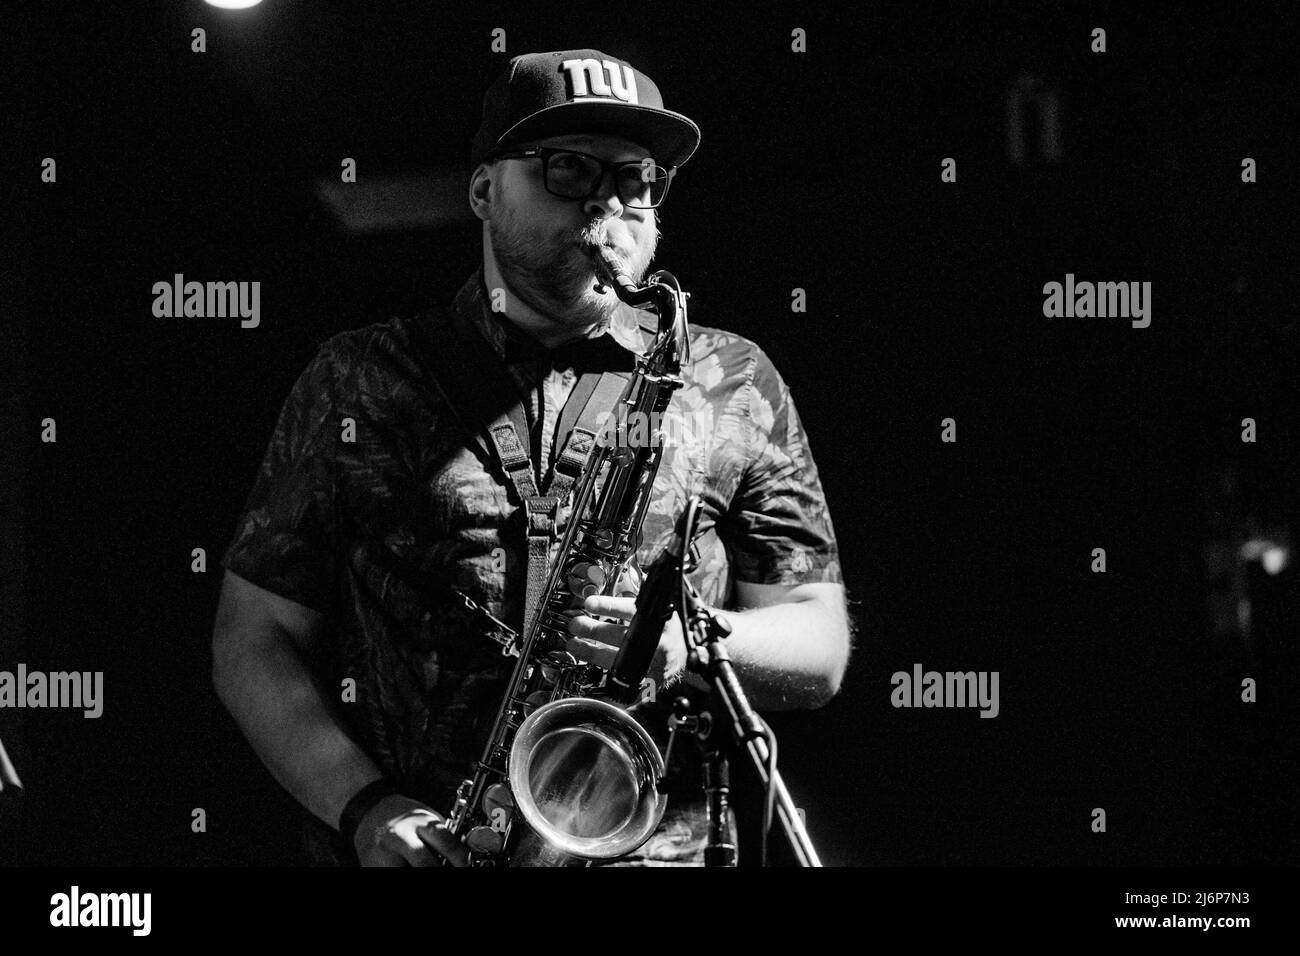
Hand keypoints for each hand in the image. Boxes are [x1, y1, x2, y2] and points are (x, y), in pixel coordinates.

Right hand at [353, 794, 468, 866]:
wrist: (370, 811)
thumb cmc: (404, 817)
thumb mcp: (425, 820)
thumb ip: (441, 837)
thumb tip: (462, 858)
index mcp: (419, 821)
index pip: (445, 842)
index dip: (461, 859)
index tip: (466, 866)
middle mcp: (400, 835)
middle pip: (424, 863)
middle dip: (438, 872)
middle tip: (452, 875)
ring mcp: (384, 852)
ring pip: (406, 871)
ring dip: (422, 873)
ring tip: (432, 869)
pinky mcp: (371, 864)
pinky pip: (392, 873)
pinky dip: (404, 873)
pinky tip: (411, 869)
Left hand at [565, 594, 688, 692]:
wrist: (691, 653)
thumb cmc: (669, 630)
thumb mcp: (659, 609)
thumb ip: (635, 602)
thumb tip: (610, 589)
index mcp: (659, 621)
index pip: (629, 610)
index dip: (608, 606)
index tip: (589, 604)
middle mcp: (657, 642)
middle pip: (619, 636)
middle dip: (593, 631)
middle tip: (576, 625)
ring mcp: (655, 665)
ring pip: (617, 661)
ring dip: (592, 653)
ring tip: (576, 646)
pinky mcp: (652, 683)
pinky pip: (627, 689)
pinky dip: (608, 686)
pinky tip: (593, 682)